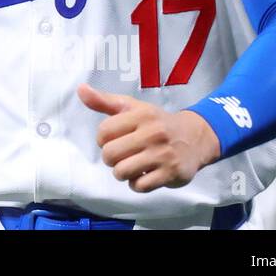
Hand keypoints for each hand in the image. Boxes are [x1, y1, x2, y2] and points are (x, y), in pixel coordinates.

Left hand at [79, 83, 220, 191]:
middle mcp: (153, 133)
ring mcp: (163, 155)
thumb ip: (104, 101)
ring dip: (122, 173)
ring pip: (122, 172)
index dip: (103, 140)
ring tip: (131, 166)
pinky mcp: (171, 174)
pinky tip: (144, 175)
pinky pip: (139, 186)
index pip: (104, 132)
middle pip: (110, 154)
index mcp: (141, 115)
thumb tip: (80, 89)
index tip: (113, 139)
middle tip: (121, 155)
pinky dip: (136, 184)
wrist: (195, 138)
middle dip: (111, 158)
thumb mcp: (132, 107)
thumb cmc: (155, 122)